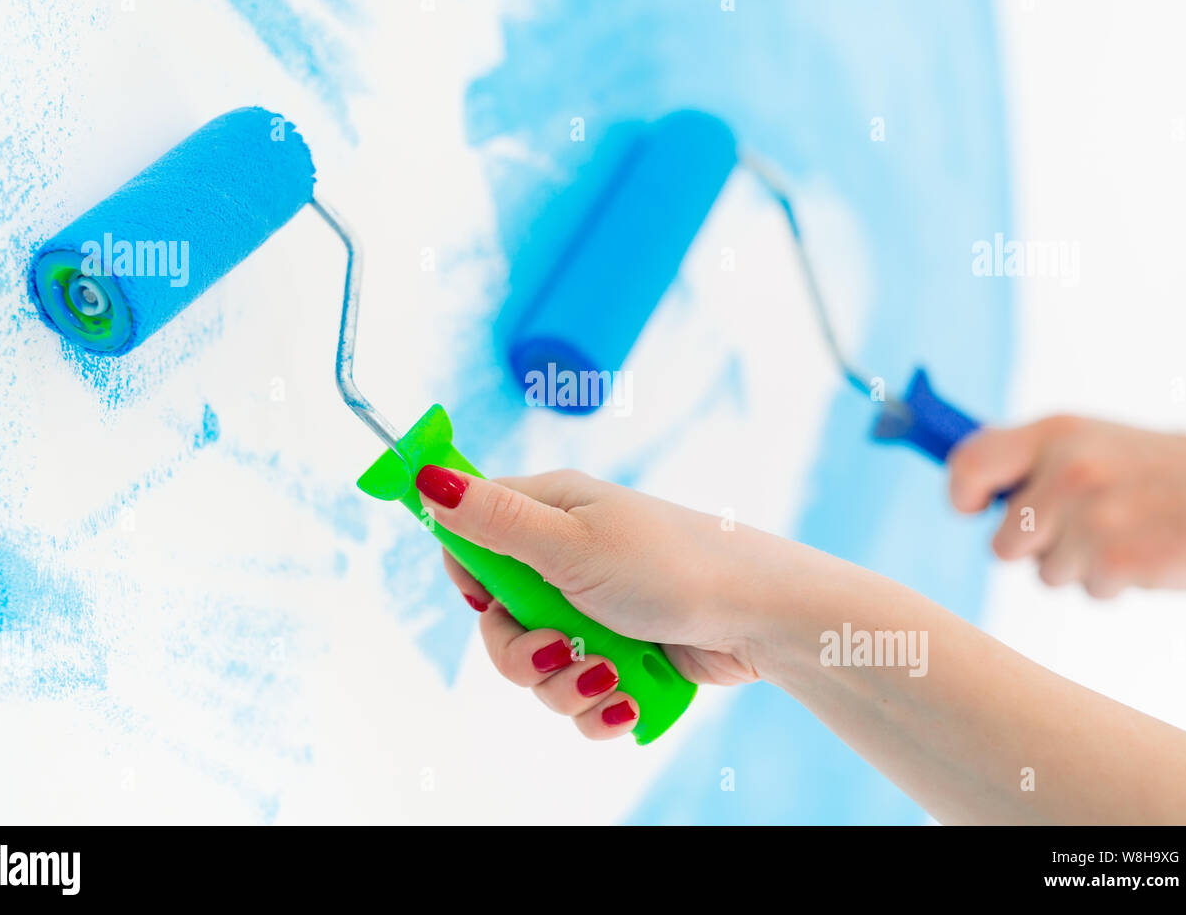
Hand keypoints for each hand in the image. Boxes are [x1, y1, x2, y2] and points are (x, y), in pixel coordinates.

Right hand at [413, 466, 767, 738]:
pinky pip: (577, 697)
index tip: (486, 599)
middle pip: (496, 621)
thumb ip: (494, 520)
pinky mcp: (619, 655)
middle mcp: (566, 560)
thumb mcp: (570, 542)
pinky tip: (626, 699)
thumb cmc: (671, 565)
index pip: (470, 538)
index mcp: (550, 513)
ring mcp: (593, 611)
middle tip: (561, 648)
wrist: (760, 618)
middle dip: (521, 653)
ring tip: (611, 674)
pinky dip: (598, 707)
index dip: (469, 577)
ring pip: (536, 669)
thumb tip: (425, 478)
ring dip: (566, 686)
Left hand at [949, 416, 1185, 596]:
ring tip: (1121, 533)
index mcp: (1054, 435)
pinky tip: (1144, 550)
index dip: (961, 495)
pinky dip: (1114, 581)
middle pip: (1003, 545)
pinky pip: (1090, 589)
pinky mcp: (1119, 556)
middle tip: (1081, 527)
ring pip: (1046, 574)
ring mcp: (1092, 514)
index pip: (969, 463)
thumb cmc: (1151, 471)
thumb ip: (1029, 462)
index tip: (973, 509)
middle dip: (1035, 549)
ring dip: (1080, 566)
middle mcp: (1067, 469)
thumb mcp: (1088, 442)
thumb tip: (964, 491)